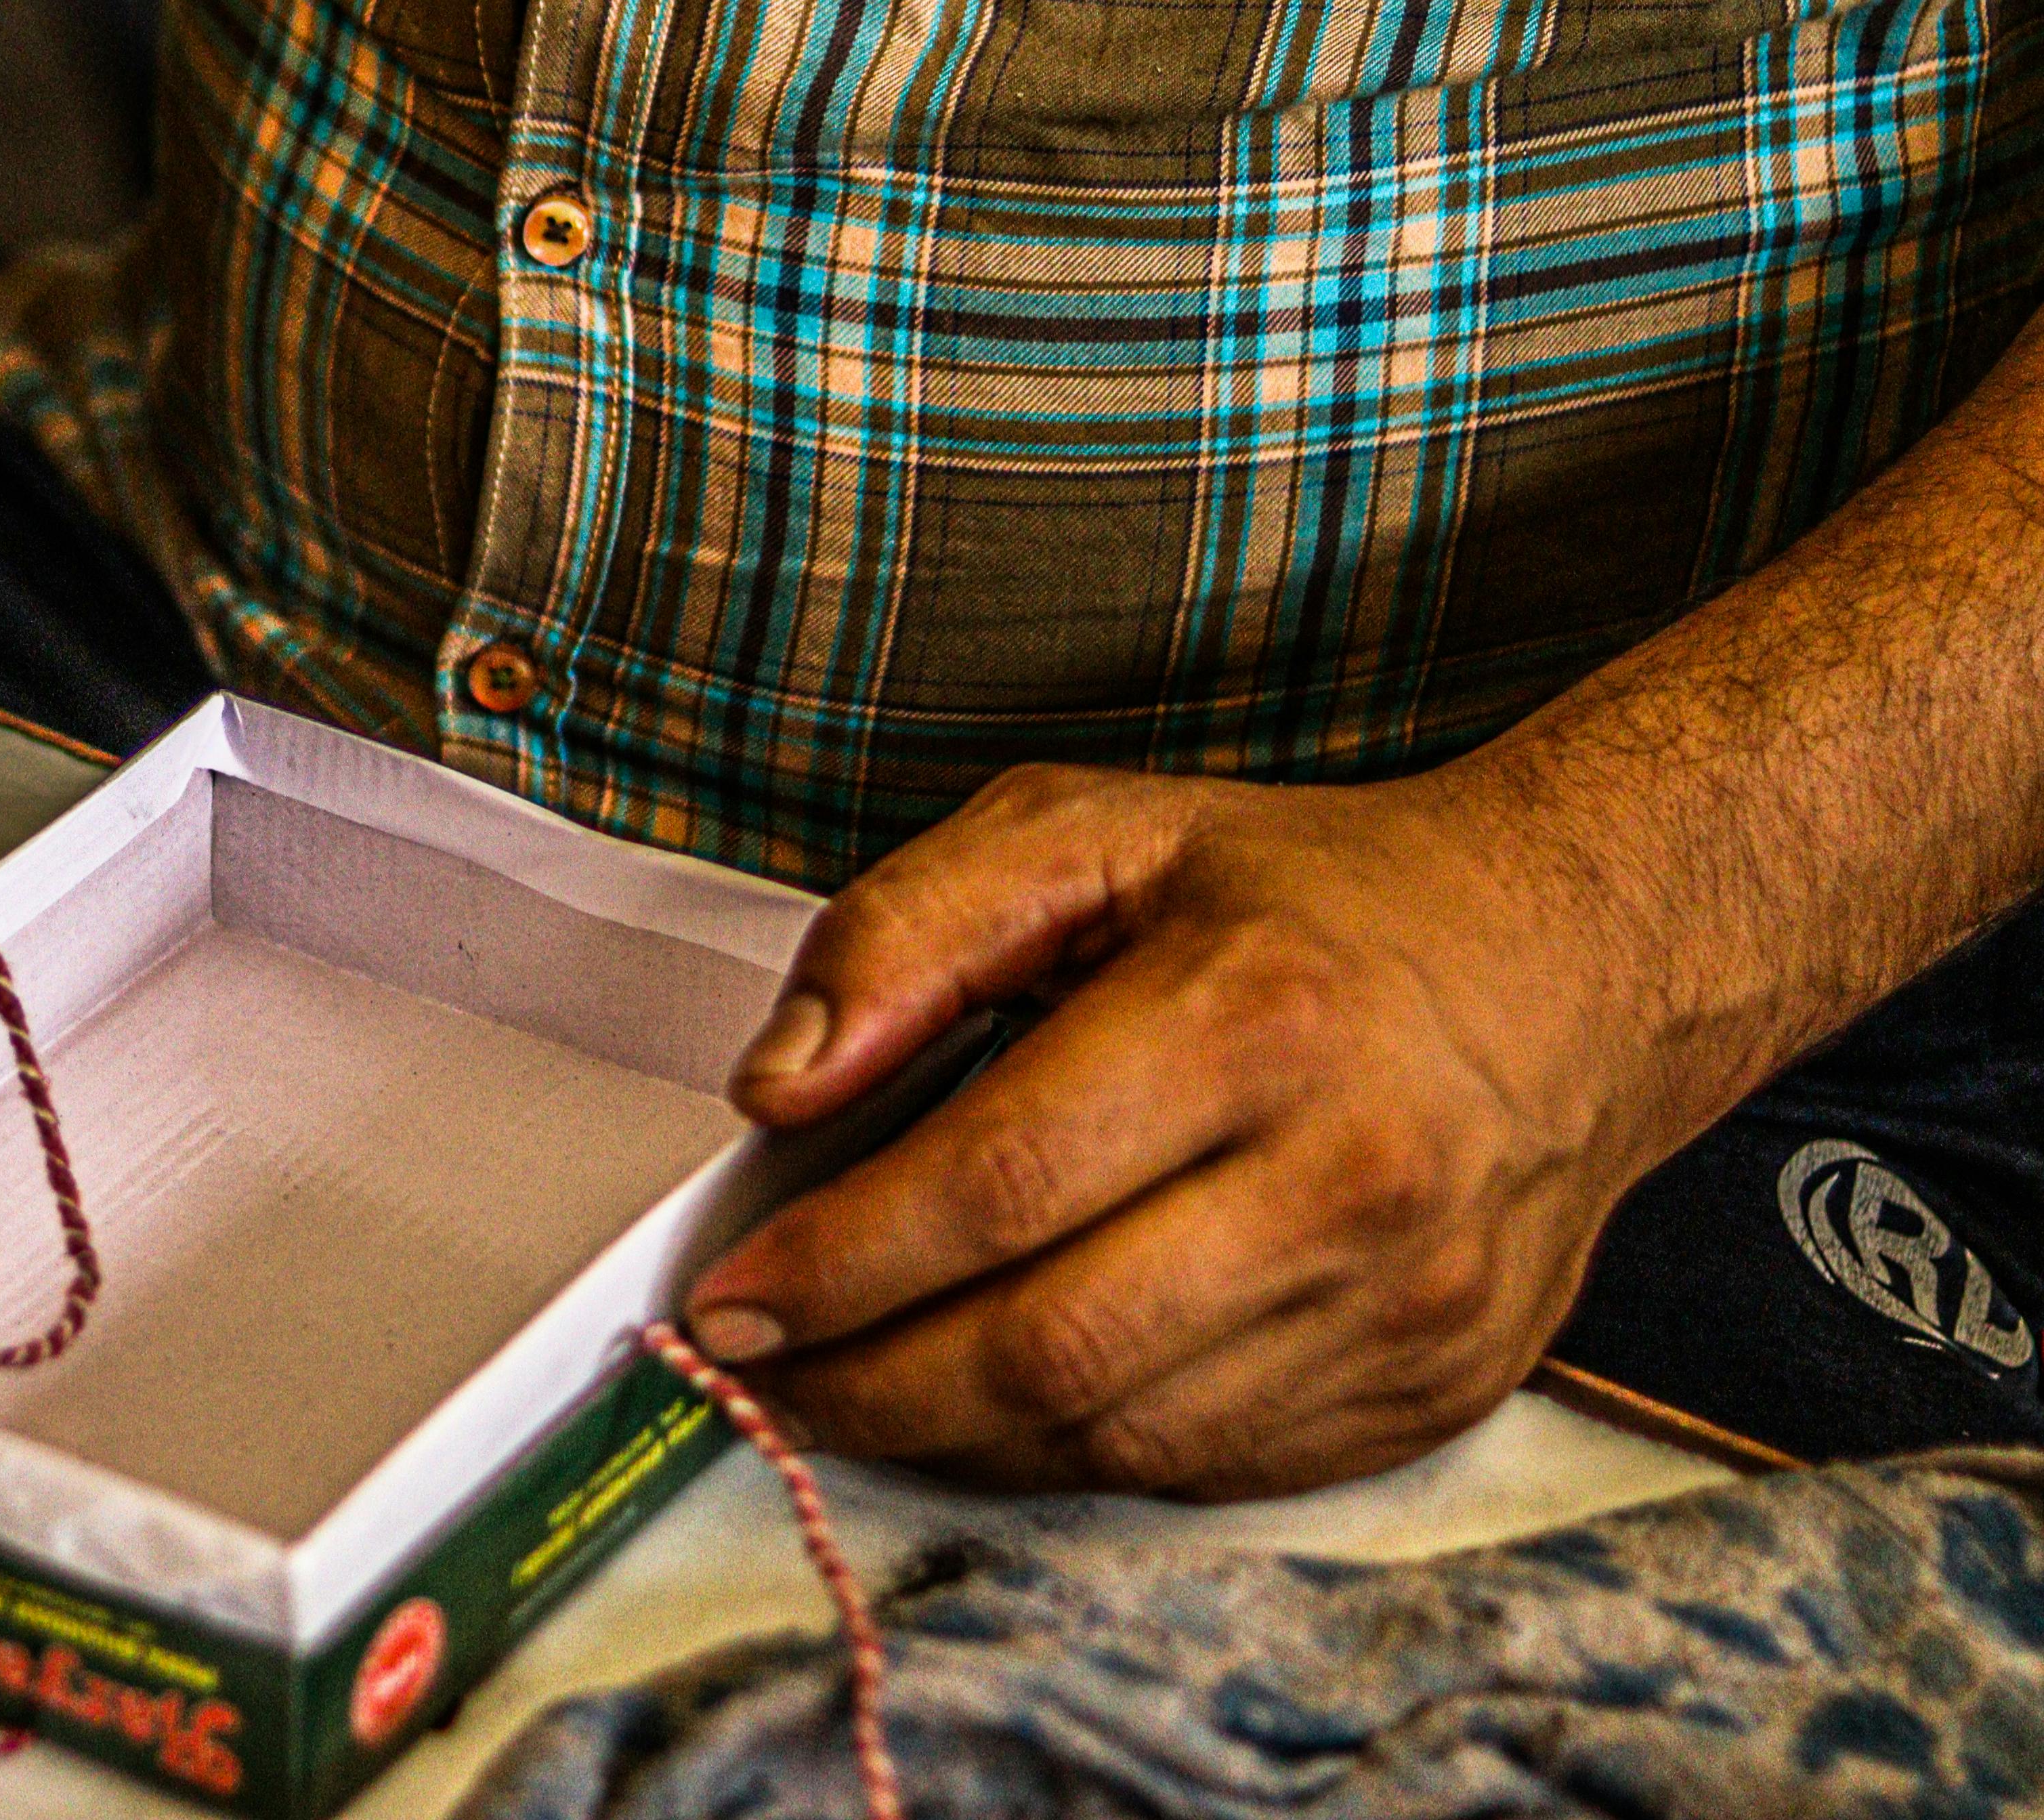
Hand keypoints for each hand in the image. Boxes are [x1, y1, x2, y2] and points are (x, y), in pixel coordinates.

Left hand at [678, 762, 1687, 1498]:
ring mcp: (1405, 1306)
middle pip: (1054, 1345)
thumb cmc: (1309, 897)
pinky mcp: (1431, 1389)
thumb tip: (779, 1085)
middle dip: (867, 1378)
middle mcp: (1350, 1178)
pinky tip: (996, 1401)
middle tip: (757, 1367)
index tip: (727, 1293)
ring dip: (952, 1435)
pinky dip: (1072, 1453)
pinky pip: (1207, 1471)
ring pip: (1121, 1435)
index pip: (996, 1184)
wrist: (1573, 964)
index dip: (838, 1259)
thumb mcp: (1089, 829)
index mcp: (1255, 1017)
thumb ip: (906, 930)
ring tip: (849, 1385)